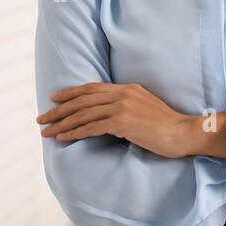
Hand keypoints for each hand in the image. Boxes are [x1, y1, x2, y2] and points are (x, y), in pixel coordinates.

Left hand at [37, 82, 192, 158]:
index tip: (54, 98)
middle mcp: (122, 94)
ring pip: (83, 114)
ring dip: (61, 123)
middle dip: (59, 110)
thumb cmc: (167, 126)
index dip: (70, 93)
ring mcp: (122, 107)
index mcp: (127, 88)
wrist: (183, 132)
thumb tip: (109, 117)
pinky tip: (63, 138)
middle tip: (42, 118)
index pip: (92, 88)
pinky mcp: (122, 122)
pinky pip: (91, 127)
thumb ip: (128, 106)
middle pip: (82, 100)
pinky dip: (74, 132)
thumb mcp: (146, 108)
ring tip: (46, 131)